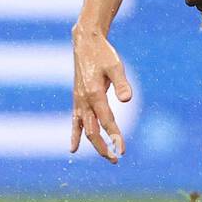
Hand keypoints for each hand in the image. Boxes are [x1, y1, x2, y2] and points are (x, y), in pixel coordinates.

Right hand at [70, 24, 131, 161]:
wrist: (86, 43)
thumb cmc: (104, 54)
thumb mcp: (116, 66)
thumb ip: (121, 83)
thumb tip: (128, 99)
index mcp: (94, 94)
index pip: (106, 121)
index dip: (115, 136)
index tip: (123, 150)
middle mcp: (84, 101)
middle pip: (93, 131)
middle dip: (103, 147)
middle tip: (116, 159)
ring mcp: (78, 101)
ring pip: (85, 129)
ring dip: (94, 145)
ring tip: (108, 156)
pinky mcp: (77, 99)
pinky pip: (75, 122)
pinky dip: (75, 135)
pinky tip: (73, 149)